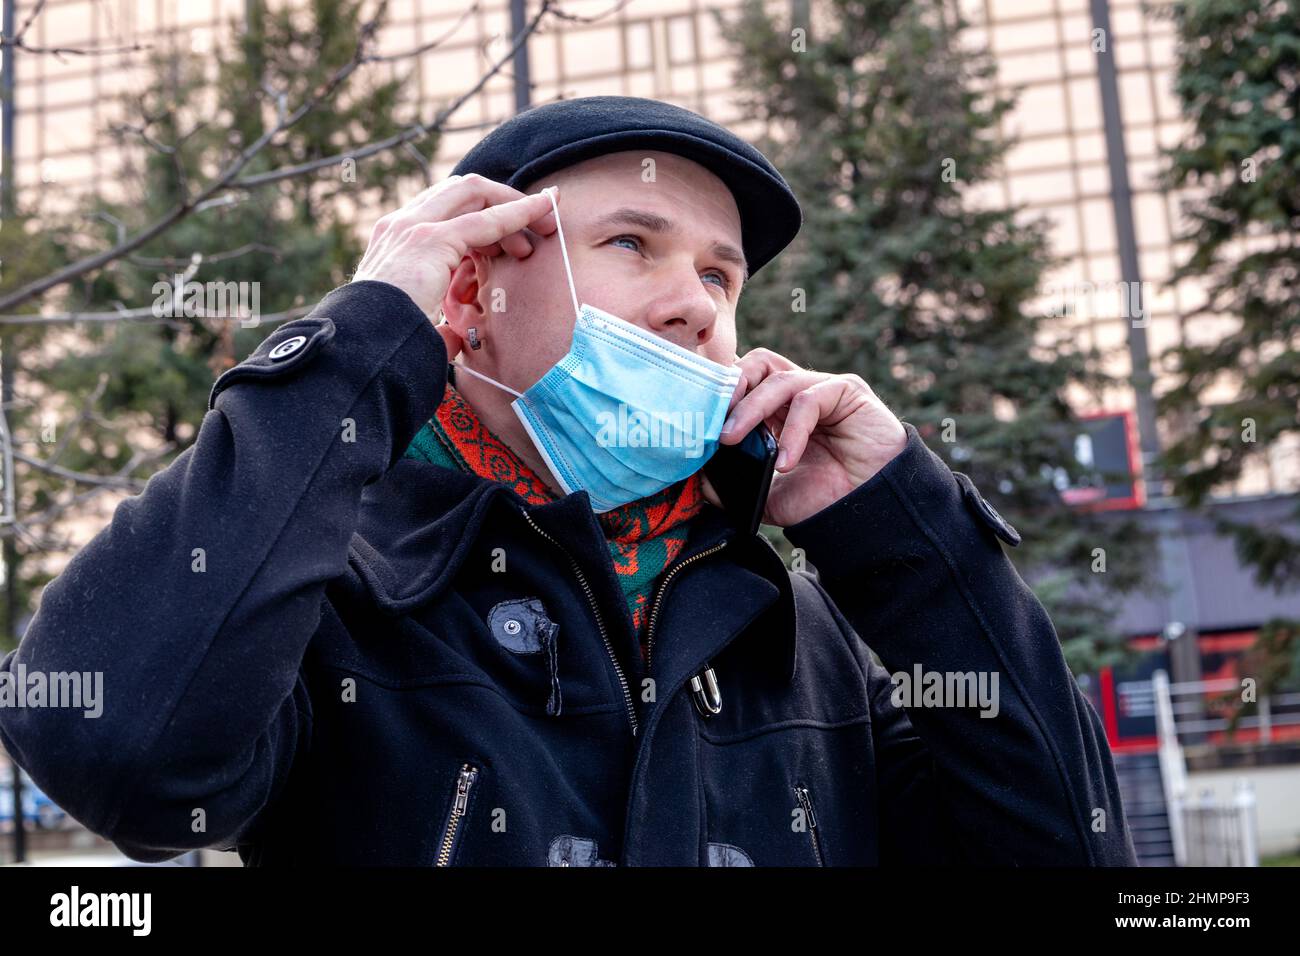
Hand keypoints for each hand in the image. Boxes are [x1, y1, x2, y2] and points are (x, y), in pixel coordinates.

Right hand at [352, 173, 558, 360]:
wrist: (360, 349)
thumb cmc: (386, 345)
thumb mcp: (414, 324)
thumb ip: (437, 322)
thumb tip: (457, 335)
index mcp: (396, 242)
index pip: (445, 209)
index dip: (482, 212)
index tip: (514, 230)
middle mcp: (402, 225)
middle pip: (462, 191)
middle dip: (503, 201)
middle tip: (535, 231)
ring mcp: (413, 227)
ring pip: (475, 193)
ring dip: (514, 205)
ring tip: (543, 230)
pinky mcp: (431, 239)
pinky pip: (485, 219)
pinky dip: (518, 212)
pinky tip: (542, 211)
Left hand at [701, 348, 907, 527]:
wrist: (868, 512)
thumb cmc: (825, 499)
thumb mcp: (768, 495)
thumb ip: (735, 484)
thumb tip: (698, 479)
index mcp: (778, 410)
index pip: (744, 382)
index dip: (720, 393)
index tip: (696, 420)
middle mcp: (799, 393)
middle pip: (758, 364)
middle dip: (730, 386)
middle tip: (713, 420)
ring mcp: (823, 388)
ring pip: (777, 378)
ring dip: (749, 408)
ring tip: (731, 440)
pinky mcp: (847, 391)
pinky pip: (808, 400)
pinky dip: (791, 430)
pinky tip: (784, 462)